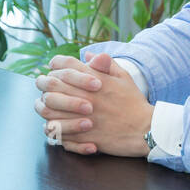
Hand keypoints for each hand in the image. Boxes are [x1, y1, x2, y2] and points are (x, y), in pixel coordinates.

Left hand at [34, 52, 151, 157]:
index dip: (55, 64)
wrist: (145, 129)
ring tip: (47, 108)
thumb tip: (88, 54)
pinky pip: (57, 132)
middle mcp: (85, 96)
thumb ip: (105, 63)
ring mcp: (82, 116)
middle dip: (43, 84)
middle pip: (51, 85)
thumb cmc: (134, 102)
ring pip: (48, 110)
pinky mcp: (82, 136)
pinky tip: (55, 126)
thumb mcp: (123, 77)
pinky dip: (53, 128)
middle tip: (44, 88)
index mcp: (94, 79)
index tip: (54, 70)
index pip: (65, 64)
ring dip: (44, 107)